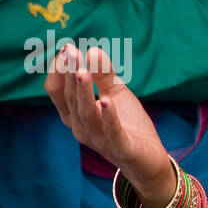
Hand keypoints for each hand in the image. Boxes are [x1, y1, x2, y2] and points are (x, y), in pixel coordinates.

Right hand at [44, 44, 172, 205]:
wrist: (149, 159)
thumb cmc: (128, 125)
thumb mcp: (115, 94)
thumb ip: (103, 75)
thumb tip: (92, 50)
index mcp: (75, 115)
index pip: (58, 91)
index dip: (60, 71)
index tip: (67, 48)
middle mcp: (81, 128)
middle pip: (71, 99)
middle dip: (70, 74)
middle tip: (71, 51)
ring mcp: (99, 140)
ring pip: (86, 114)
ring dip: (83, 92)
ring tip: (82, 71)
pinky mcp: (121, 149)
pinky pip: (112, 132)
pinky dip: (108, 117)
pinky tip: (106, 101)